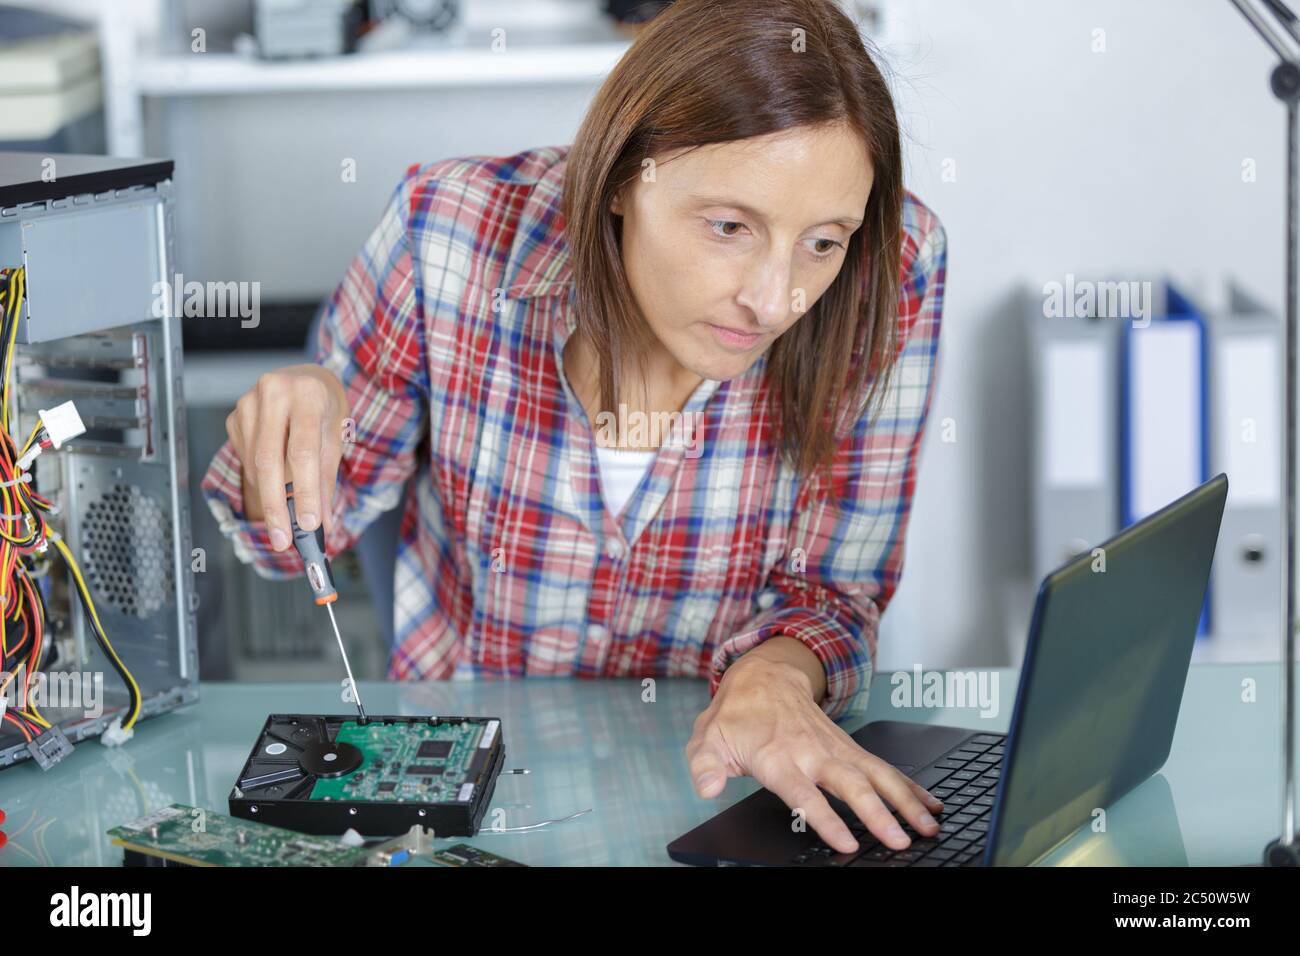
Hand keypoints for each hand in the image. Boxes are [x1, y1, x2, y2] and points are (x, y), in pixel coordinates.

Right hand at [225, 364, 349, 550]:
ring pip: (255, 464)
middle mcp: (273, 392)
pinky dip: (260, 477)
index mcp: (307, 394)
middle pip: (269, 460)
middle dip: (276, 506)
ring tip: (286, 512)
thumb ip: (326, 480)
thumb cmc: (325, 408)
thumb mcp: (336, 438)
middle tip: (283, 540)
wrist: (308, 379)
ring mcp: (248, 402)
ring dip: (270, 495)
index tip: (308, 524)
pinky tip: (274, 475)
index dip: (305, 491)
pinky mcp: (233, 415)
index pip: (303, 452)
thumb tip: (320, 524)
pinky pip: (246, 458)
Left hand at [685, 640, 943, 853]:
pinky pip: (884, 768)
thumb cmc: (737, 713)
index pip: (803, 794)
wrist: (764, 674)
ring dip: (905, 801)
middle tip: (899, 840)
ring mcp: (835, 748)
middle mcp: (812, 752)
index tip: (847, 841)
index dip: (825, 818)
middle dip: (877, 813)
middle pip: (851, 785)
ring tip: (928, 826)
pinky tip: (930, 804)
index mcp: (777, 756)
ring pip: (876, 775)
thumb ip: (705, 766)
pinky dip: (910, 786)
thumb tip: (706, 789)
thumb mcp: (708, 738)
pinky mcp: (850, 747)